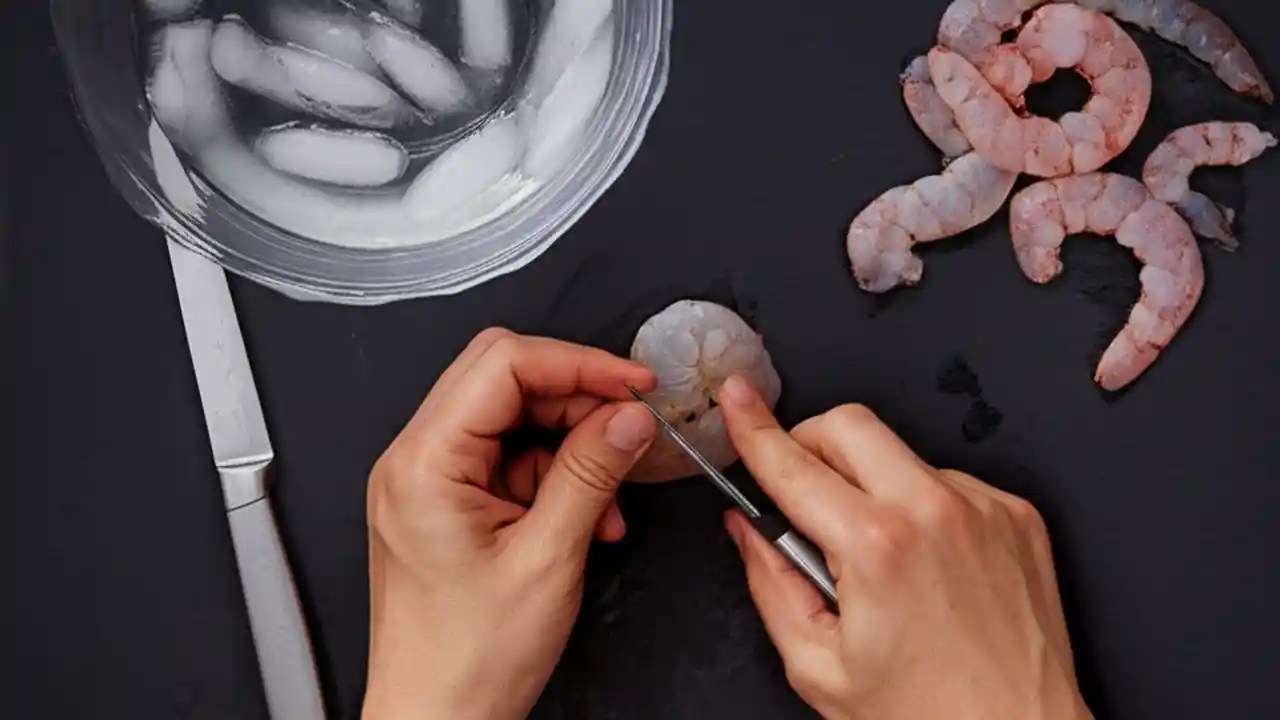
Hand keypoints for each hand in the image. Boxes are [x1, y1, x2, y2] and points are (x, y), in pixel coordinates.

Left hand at [362, 329, 657, 719]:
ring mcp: (427, 480)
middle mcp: (414, 460)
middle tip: (628, 422)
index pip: (504, 365)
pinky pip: (508, 458)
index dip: (579, 363)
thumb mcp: (547, 560)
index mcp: (424, 463)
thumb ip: (590, 473)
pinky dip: (554, 475)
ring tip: (607, 496)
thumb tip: (627, 415)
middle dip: (576, 396)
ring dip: (570, 443)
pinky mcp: (445, 502)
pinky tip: (586, 515)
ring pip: (511, 416)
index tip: (633, 384)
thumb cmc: (466, 661)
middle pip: (503, 378)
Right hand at [717, 376, 1090, 719]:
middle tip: (801, 490)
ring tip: (878, 556)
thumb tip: (749, 529)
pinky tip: (924, 562)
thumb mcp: (819, 666)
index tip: (737, 400)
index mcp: (877, 547)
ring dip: (870, 483)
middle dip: (810, 441)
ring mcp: (983, 507)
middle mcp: (935, 511)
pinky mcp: (1016, 514)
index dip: (754, 428)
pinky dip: (920, 506)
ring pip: (899, 453)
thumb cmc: (929, 717)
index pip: (794, 466)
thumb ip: (772, 584)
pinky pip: (947, 482)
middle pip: (849, 424)